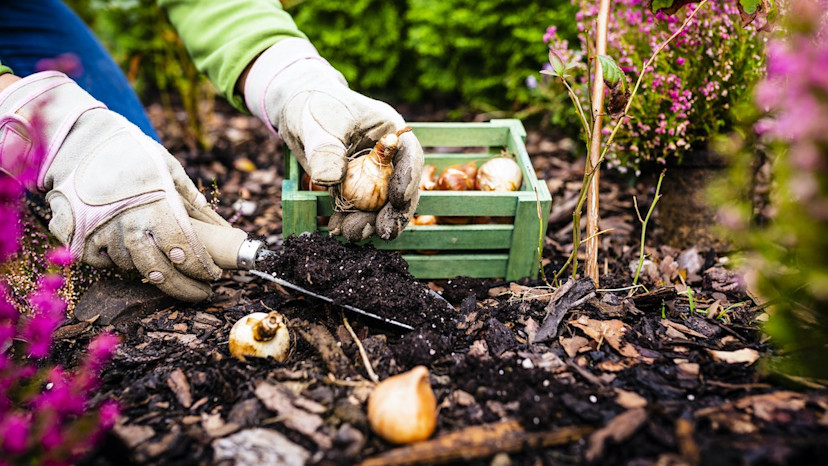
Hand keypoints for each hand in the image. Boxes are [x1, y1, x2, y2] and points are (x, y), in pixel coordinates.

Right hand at [0, 71, 244, 301]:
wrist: (79, 141)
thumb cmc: (131, 152)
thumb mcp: (167, 166)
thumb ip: (189, 195)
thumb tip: (213, 217)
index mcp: (157, 208)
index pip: (186, 251)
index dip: (202, 268)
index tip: (214, 275)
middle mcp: (129, 226)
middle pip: (160, 272)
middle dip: (184, 287)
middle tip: (201, 293)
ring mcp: (101, 233)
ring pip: (131, 267)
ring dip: (150, 270)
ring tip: (165, 265)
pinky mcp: (77, 237)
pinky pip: (100, 262)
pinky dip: (113, 261)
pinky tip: (127, 254)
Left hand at [243, 38, 422, 240]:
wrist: (296, 110)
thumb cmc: (314, 105)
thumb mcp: (319, 123)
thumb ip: (326, 149)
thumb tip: (331, 179)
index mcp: (390, 132)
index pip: (410, 156)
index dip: (409, 178)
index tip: (399, 198)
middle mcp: (387, 157)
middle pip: (401, 188)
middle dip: (394, 213)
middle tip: (385, 231)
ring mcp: (372, 176)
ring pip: (380, 206)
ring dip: (369, 223)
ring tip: (351, 232)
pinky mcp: (354, 190)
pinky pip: (356, 210)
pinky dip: (348, 221)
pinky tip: (337, 229)